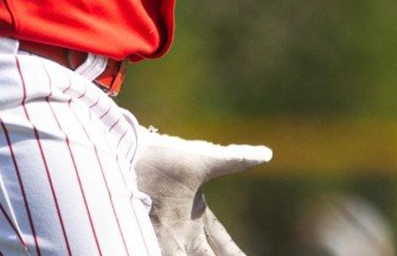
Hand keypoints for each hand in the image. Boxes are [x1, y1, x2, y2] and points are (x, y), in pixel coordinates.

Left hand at [135, 129, 271, 255]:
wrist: (130, 151)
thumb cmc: (165, 155)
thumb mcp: (203, 160)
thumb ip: (234, 160)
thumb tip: (266, 153)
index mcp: (196, 216)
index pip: (223, 245)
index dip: (235, 255)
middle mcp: (180, 232)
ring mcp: (161, 236)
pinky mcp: (142, 235)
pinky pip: (151, 249)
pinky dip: (149, 250)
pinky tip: (150, 253)